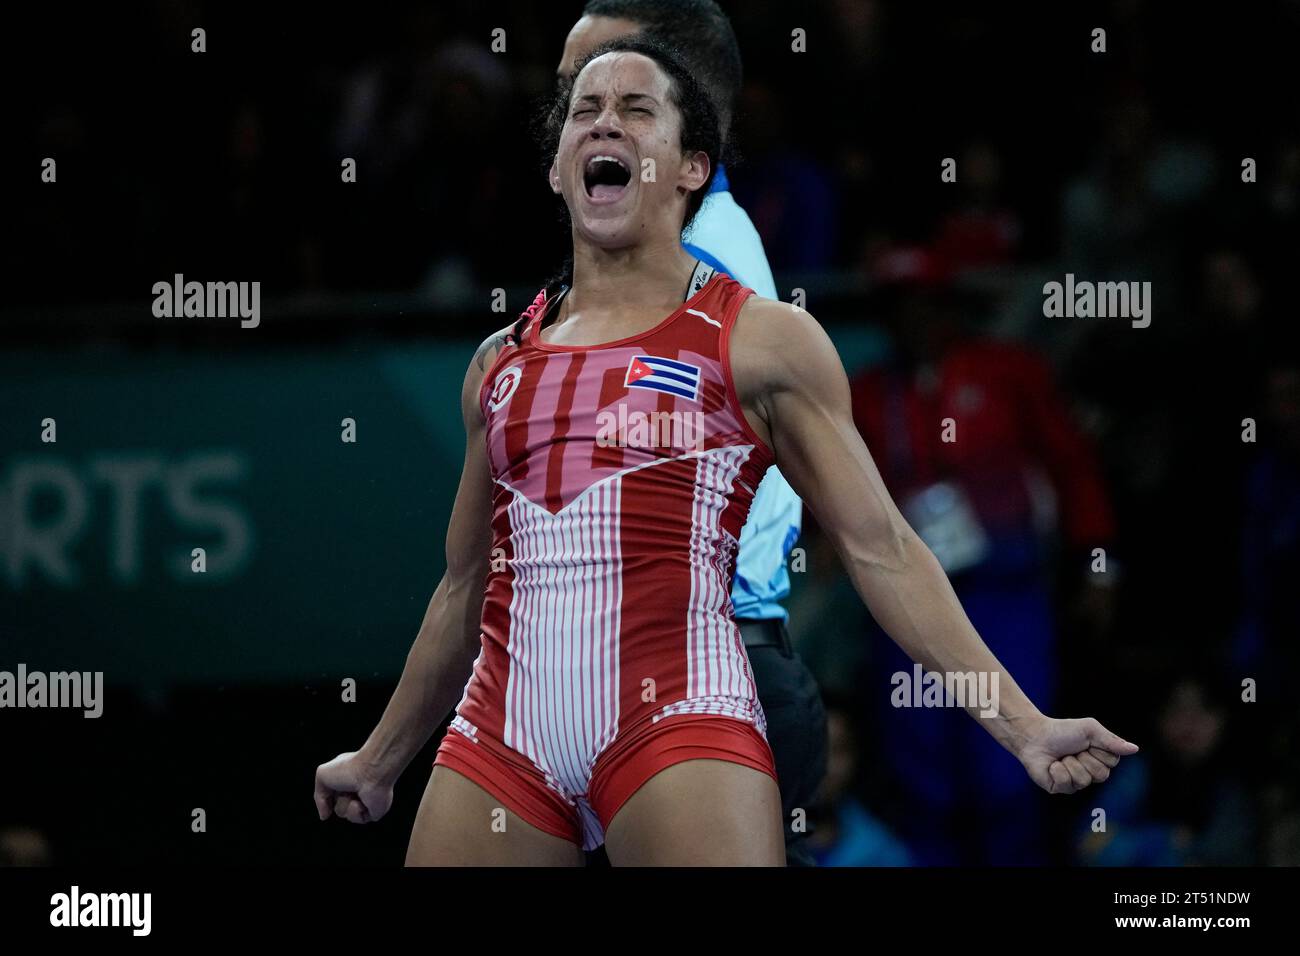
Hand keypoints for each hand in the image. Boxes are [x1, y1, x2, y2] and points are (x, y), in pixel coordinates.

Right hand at [314, 751, 393, 822]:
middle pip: (337, 806)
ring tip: (355, 793)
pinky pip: (360, 819)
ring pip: (346, 814)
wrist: (371, 771)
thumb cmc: (349, 769)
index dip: (329, 794)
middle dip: (338, 800)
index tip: (332, 788)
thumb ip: (319, 798)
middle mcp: (356, 789)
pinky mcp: (375, 810)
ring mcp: (366, 800)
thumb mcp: (322, 776)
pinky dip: (357, 812)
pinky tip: (362, 801)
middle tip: (346, 788)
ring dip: (345, 805)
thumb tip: (324, 816)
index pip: (332, 794)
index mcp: (346, 777)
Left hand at [1016, 717, 1138, 793]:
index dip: (1099, 751)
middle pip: (1101, 775)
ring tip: (1062, 756)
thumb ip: (1111, 740)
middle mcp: (1090, 774)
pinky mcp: (1059, 788)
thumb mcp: (1090, 729)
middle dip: (1084, 758)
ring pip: (1083, 780)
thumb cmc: (1063, 731)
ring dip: (1070, 763)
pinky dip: (1057, 770)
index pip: (1112, 763)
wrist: (1035, 735)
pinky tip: (1052, 765)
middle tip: (1073, 750)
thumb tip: (1135, 749)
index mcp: (1100, 760)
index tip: (1087, 742)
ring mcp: (1075, 783)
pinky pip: (1066, 783)